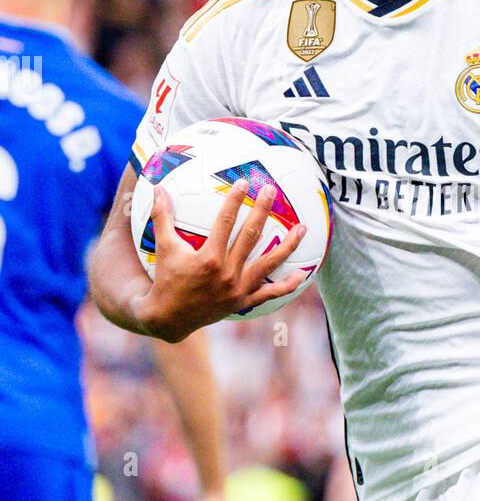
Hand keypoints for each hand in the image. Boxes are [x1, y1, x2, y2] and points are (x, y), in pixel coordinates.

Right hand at [134, 178, 306, 340]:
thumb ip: (162, 217)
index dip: (234, 200)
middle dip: (262, 211)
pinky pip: (268, 293)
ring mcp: (238, 288)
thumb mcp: (163, 247)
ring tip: (302, 228)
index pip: (225, 222)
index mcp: (209, 258)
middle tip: (271, 191)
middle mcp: (227, 272)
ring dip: (288, 245)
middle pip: (251, 236)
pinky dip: (286, 285)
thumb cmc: (165, 279)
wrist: (169, 318)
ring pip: (268, 264)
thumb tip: (157, 188)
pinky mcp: (243, 302)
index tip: (244, 182)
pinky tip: (301, 274)